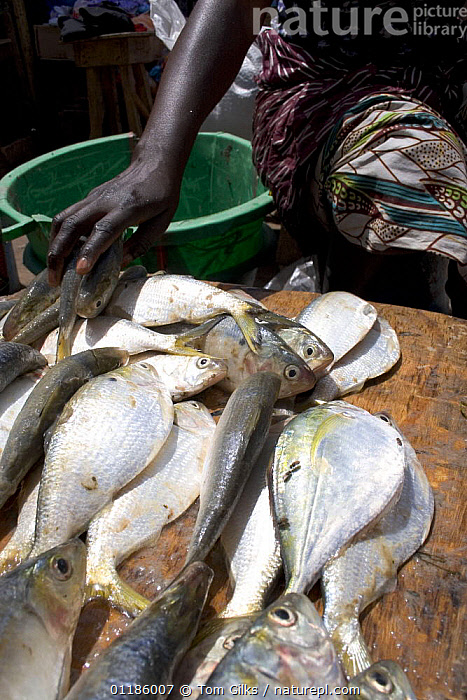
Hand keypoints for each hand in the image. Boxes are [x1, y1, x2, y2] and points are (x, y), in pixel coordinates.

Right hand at [47, 158, 180, 285]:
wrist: (152, 164)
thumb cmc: (161, 196)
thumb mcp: (161, 222)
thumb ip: (140, 244)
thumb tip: (120, 265)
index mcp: (127, 207)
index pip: (104, 230)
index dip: (90, 250)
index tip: (79, 270)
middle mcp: (104, 201)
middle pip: (73, 225)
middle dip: (59, 254)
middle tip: (54, 280)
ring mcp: (92, 198)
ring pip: (63, 220)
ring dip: (53, 247)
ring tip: (53, 272)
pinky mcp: (87, 199)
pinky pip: (66, 217)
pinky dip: (58, 236)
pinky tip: (60, 254)